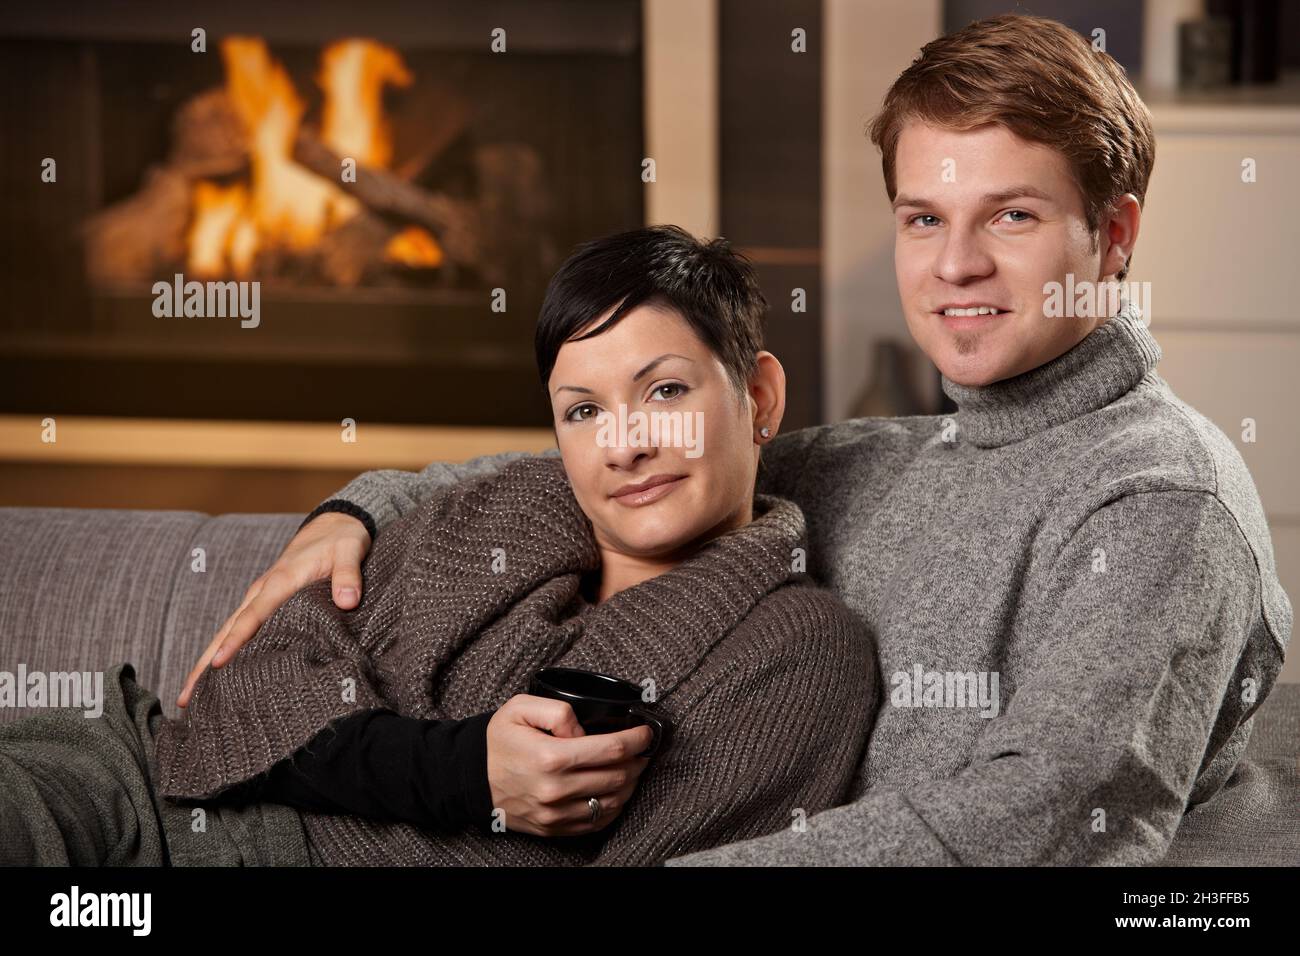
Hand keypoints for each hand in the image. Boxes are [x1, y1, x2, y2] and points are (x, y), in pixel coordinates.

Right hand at [176, 511, 371, 708]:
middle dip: (204, 663)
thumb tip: (348, 601)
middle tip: (183, 697)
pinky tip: (217, 675)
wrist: (334, 523)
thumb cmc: (342, 540)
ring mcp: (260, 597)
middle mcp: (262, 590)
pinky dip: (223, 650)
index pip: (252, 616)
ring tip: (187, 697)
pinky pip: (239, 628)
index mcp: (280, 581)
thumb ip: (349, 576)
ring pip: (227, 631)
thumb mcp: (350, 551)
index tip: (217, 665)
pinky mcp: (265, 601)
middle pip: (227, 630)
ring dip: (206, 662)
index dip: (234, 641)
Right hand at [486, 695, 653, 836]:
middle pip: (618, 776)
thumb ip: (558, 710)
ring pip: (613, 801)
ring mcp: (556, 813)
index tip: (646, 732)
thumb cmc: (498, 742)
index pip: (612, 749)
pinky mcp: (554, 828)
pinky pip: (597, 822)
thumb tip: (584, 730)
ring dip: (630, 783)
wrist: (470, 778)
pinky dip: (614, 806)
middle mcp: (556, 789)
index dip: (637, 739)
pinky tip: (616, 790)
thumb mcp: (520, 708)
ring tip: (632, 767)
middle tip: (642, 748)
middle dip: (638, 760)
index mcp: (551, 757)